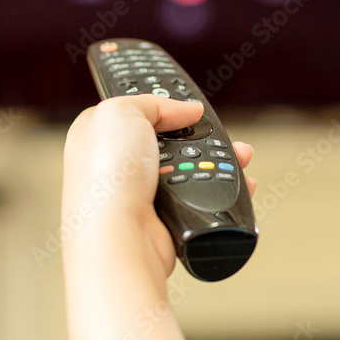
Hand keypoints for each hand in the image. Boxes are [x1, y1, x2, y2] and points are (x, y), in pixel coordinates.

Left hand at [61, 95, 255, 339]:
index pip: (135, 113)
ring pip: (191, 170)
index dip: (162, 107)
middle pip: (170, 141)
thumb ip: (153, 103)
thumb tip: (185, 110)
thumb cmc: (107, 178)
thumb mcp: (122, 111)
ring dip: (221, 162)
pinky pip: (201, 198)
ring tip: (240, 155)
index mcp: (99, 136)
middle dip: (200, 135)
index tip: (186, 106)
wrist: (120, 236)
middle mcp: (118, 165)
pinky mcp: (165, 218)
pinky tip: (239, 183)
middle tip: (218, 131)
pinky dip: (224, 191)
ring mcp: (142, 193)